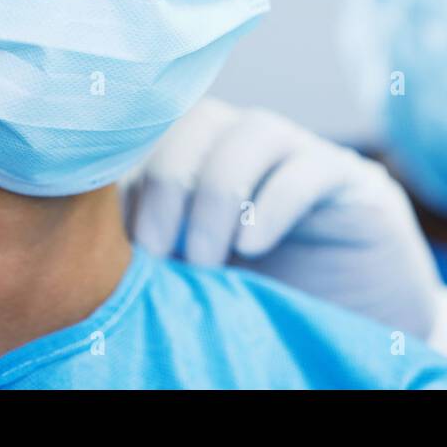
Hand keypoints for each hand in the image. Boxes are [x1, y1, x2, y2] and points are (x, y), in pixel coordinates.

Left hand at [126, 97, 445, 340]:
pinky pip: (310, 167)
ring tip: (204, 259)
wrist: (355, 327)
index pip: (157, 131)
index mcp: (205, 160)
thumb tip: (91, 253)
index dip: (129, 174)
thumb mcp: (199, 277)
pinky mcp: (352, 180)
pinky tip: (252, 245)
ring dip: (217, 193)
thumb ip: (157, 251)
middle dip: (168, 182)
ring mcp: (304, 155)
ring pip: (254, 130)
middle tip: (155, 251)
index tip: (112, 242)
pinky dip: (272, 203)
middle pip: (199, 119)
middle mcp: (251, 146)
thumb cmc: (267, 302)